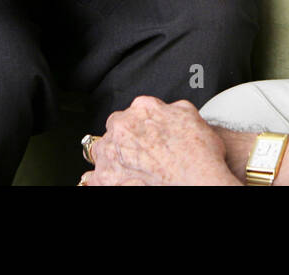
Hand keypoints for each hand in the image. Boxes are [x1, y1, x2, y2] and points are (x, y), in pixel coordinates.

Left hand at [80, 96, 240, 185]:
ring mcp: (110, 153)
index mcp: (142, 107)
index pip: (132, 111)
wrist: (195, 181)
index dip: (140, 124)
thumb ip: (170, 108)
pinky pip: (91, 177)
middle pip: (114, 129)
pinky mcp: (104, 179)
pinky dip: (100, 179)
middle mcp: (122, 127)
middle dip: (123, 139)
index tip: (146, 134)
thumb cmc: (197, 154)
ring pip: (99, 150)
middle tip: (140, 152)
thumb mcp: (191, 115)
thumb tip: (165, 110)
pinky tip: (116, 180)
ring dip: (110, 157)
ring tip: (126, 168)